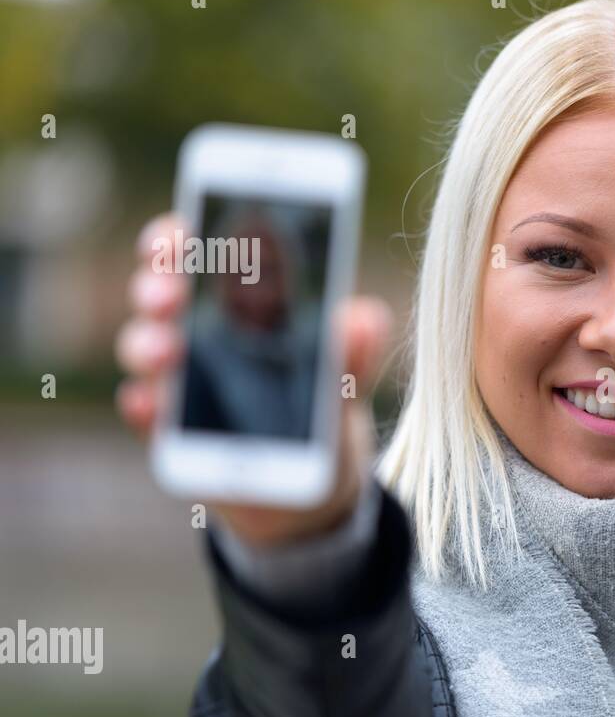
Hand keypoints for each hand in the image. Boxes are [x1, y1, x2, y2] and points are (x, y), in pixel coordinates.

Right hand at [115, 212, 392, 546]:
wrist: (317, 479)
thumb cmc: (326, 406)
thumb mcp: (348, 376)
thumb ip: (354, 349)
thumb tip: (367, 318)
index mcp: (239, 302)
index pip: (196, 253)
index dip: (178, 238)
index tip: (177, 237)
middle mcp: (198, 332)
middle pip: (159, 293)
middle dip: (156, 288)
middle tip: (170, 296)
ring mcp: (178, 380)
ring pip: (144, 348)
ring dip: (146, 344)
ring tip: (167, 354)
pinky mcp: (170, 430)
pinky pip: (146, 413)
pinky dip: (144, 407)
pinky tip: (151, 407)